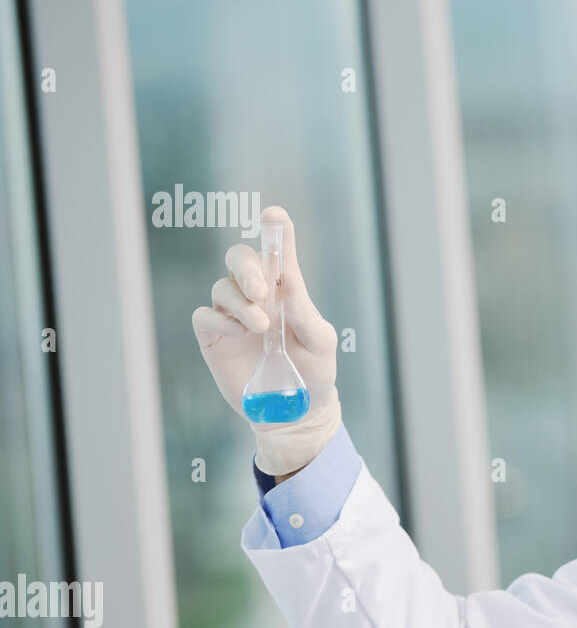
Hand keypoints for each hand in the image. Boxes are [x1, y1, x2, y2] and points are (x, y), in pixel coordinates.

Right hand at [192, 205, 340, 475]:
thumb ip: (305, 312)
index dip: (275, 231)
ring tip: (261, 326)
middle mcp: (256, 297)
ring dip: (241, 302)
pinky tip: (240, 334)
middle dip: (247, 267)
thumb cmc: (314, 373)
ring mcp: (233, 316)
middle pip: (238, 259)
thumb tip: (286, 281)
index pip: (277, 253)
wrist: (295, 412)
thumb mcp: (321, 343)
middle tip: (262, 290)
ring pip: (221, 288)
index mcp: (285, 290)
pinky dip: (220, 320)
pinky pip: (204, 316)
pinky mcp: (214, 338)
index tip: (274, 215)